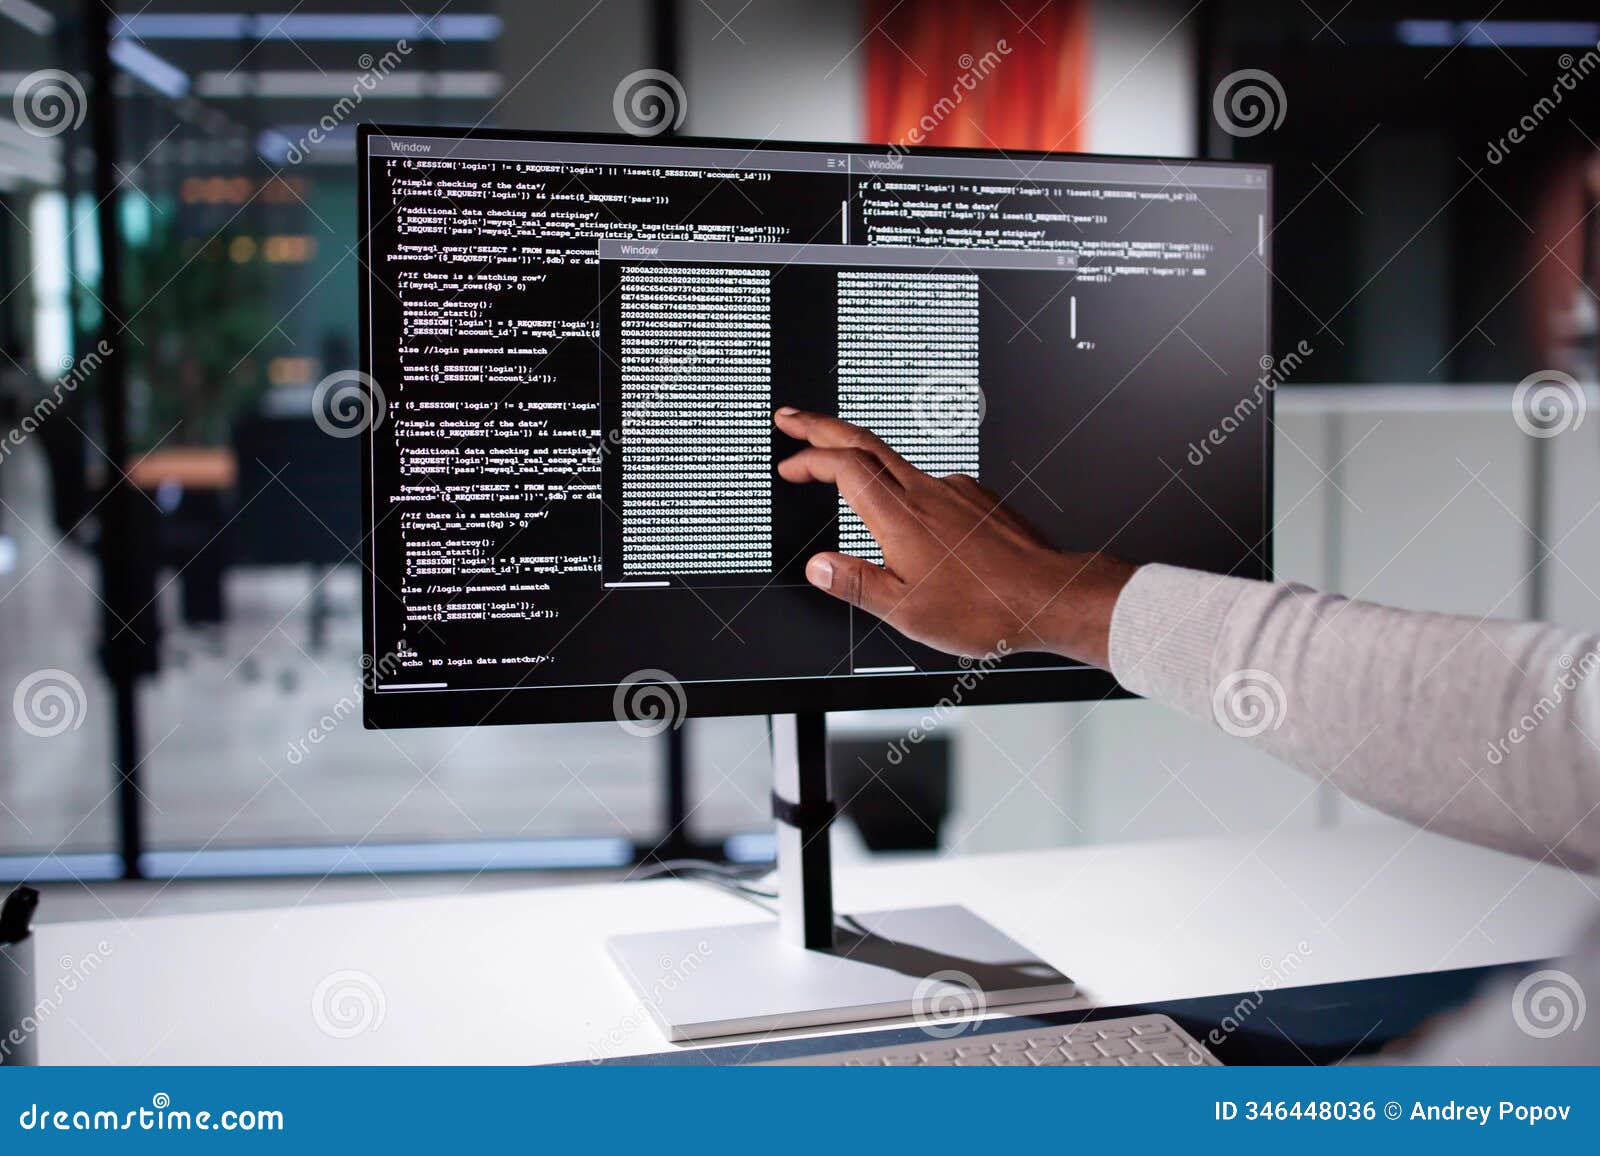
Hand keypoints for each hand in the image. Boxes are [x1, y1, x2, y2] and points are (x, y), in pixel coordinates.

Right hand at [774, 408, 1135, 667]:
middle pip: (864, 442)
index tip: (789, 463)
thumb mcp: (906, 610)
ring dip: (861, 455)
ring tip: (842, 468)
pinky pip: (930, 483)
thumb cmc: (986, 607)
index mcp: (901, 516)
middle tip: (792, 418)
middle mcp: (927, 492)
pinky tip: (907, 512)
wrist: (1051, 595)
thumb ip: (856, 583)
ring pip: (898, 461)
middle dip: (821, 426)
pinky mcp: (978, 500)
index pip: (843, 466)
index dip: (809, 458)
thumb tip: (818, 567)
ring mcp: (956, 491)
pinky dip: (903, 486)